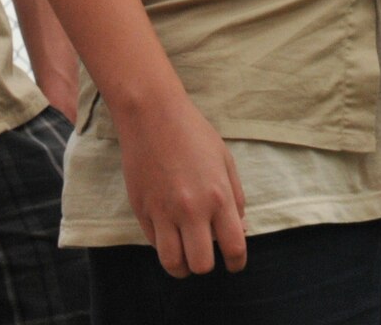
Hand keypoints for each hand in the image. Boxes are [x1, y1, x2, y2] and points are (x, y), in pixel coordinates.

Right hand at [114, 94, 246, 276]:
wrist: (151, 115)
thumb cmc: (193, 133)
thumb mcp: (225, 160)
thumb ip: (235, 197)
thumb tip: (239, 229)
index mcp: (218, 197)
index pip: (233, 248)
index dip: (237, 263)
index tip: (234, 264)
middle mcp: (191, 209)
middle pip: (202, 264)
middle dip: (207, 265)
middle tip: (207, 254)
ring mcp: (163, 211)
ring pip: (173, 263)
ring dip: (182, 265)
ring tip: (186, 255)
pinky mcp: (141, 210)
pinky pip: (154, 244)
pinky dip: (164, 245)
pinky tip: (170, 232)